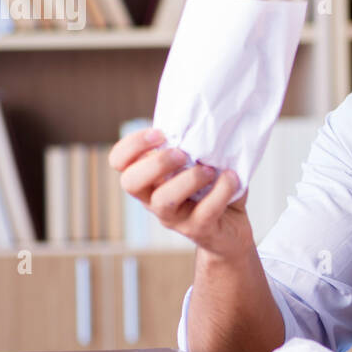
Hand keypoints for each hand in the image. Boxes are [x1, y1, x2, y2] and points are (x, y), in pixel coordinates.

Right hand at [109, 128, 253, 260]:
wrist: (232, 229)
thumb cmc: (212, 188)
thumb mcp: (198, 163)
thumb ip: (192, 145)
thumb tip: (202, 121)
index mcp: (148, 179)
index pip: (119, 161)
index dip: (132, 144)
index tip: (160, 133)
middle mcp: (153, 200)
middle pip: (130, 182)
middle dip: (156, 163)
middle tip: (182, 154)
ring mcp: (174, 218)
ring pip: (164, 201)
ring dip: (188, 179)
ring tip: (209, 170)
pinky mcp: (198, 230)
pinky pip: (205, 211)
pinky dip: (221, 190)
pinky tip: (231, 178)